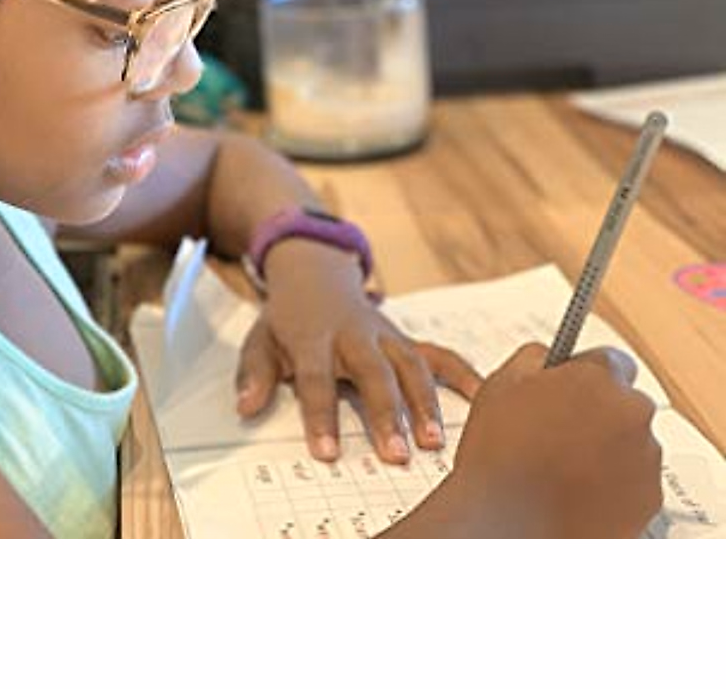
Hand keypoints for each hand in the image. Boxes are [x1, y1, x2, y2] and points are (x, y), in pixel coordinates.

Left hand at [233, 246, 481, 463]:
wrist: (315, 275)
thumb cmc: (288, 320)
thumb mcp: (260, 341)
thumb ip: (255, 375)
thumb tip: (246, 407)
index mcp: (313, 337)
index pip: (315, 378)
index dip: (321, 416)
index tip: (327, 453)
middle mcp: (353, 334)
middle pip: (372, 373)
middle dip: (385, 413)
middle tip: (396, 455)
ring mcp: (384, 334)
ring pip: (410, 365)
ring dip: (425, 403)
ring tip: (434, 443)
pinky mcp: (404, 338)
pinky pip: (438, 354)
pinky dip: (463, 373)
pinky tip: (484, 397)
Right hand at [413, 343, 663, 536]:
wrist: (506, 523)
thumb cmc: (500, 454)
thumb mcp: (502, 383)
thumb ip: (535, 357)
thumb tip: (552, 357)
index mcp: (599, 380)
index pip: (610, 359)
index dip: (586, 373)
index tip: (571, 386)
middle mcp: (632, 415)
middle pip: (622, 402)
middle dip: (596, 412)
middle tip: (557, 430)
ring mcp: (644, 460)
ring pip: (629, 442)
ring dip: (604, 448)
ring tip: (560, 466)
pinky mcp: (647, 500)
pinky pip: (633, 481)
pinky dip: (611, 484)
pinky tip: (573, 490)